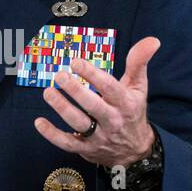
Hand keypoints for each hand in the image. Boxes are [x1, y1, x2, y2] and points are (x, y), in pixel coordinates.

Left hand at [34, 36, 159, 167]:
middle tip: (60, 76)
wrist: (135, 151)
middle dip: (75, 91)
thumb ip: (139, 62)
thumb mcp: (139, 87)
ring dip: (62, 108)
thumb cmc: (133, 111)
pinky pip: (67, 143)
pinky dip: (52, 135)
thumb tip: (152, 40)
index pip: (109, 88)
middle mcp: (112, 120)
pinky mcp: (86, 149)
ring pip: (78, 123)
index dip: (92, 75)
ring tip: (48, 92)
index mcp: (125, 103)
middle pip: (93, 106)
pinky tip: (39, 122)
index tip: (76, 62)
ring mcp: (98, 136)